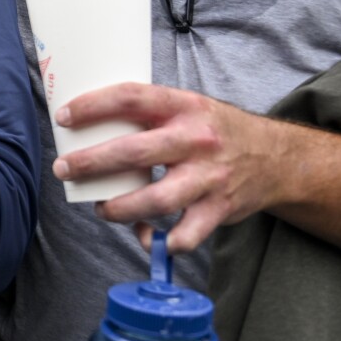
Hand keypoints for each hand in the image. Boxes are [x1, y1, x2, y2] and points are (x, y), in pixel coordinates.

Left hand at [54, 82, 287, 253]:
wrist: (276, 158)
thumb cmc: (217, 131)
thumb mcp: (189, 107)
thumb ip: (151, 114)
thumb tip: (92, 124)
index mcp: (184, 106)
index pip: (132, 98)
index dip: (93, 107)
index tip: (63, 117)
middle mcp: (196, 140)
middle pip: (134, 153)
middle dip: (91, 163)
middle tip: (65, 170)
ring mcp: (209, 177)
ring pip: (155, 200)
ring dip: (119, 209)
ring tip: (101, 208)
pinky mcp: (219, 209)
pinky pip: (185, 235)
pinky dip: (162, 243)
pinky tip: (148, 238)